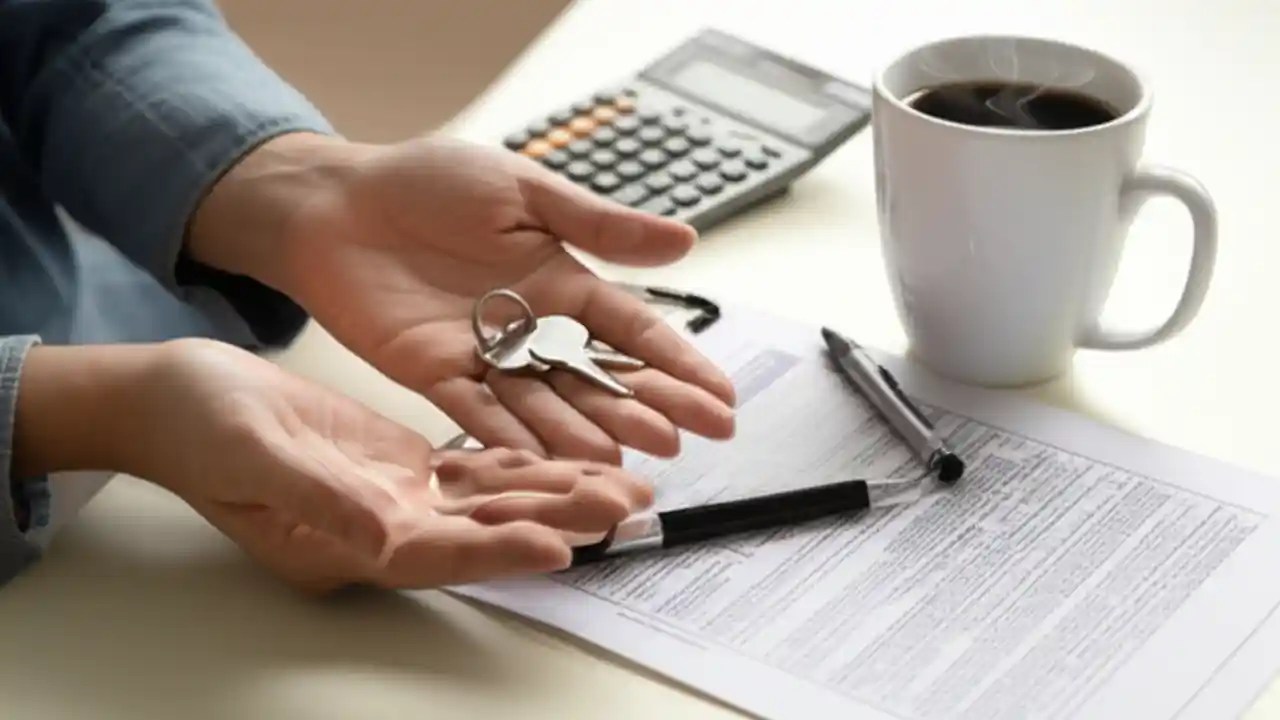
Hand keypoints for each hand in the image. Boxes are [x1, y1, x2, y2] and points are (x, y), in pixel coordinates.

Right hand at [13, 340, 652, 592]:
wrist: (179, 400)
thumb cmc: (200, 430)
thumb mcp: (256, 458)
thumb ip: (319, 497)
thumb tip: (382, 533)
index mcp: (348, 541)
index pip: (441, 553)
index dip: (501, 549)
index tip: (560, 546)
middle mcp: (385, 526)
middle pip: (485, 529)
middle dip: (557, 520)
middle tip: (623, 506)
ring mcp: (397, 495)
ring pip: (491, 498)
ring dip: (555, 491)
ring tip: (618, 484)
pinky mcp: (402, 462)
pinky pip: (474, 465)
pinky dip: (522, 459)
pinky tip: (566, 450)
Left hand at [190, 134, 735, 462]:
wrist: (338, 203)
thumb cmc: (429, 182)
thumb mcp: (525, 192)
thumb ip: (599, 225)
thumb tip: (686, 239)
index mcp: (562, 282)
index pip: (632, 330)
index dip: (678, 364)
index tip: (721, 397)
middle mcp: (532, 328)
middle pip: (600, 378)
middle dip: (648, 408)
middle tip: (692, 439)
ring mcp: (486, 357)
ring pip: (547, 404)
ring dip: (589, 434)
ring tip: (632, 460)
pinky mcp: (436, 376)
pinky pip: (480, 414)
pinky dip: (514, 438)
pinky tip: (551, 464)